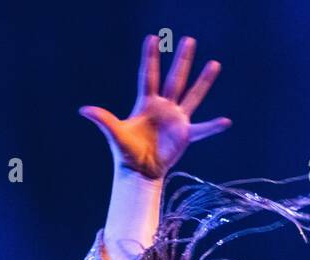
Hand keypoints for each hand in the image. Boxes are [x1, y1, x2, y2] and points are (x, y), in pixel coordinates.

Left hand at [80, 35, 231, 180]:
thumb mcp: (115, 134)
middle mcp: (163, 107)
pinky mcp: (185, 134)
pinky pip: (202, 129)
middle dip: (182, 59)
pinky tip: (226, 121)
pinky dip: (213, 126)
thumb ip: (103, 119)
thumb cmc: (126, 153)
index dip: (149, 57)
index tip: (152, 38)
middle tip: (188, 39)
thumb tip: (83, 110)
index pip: (147, 75)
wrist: (139, 172)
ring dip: (204, 81)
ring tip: (214, 64)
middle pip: (174, 78)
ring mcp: (176, 119)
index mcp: (146, 104)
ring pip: (192, 95)